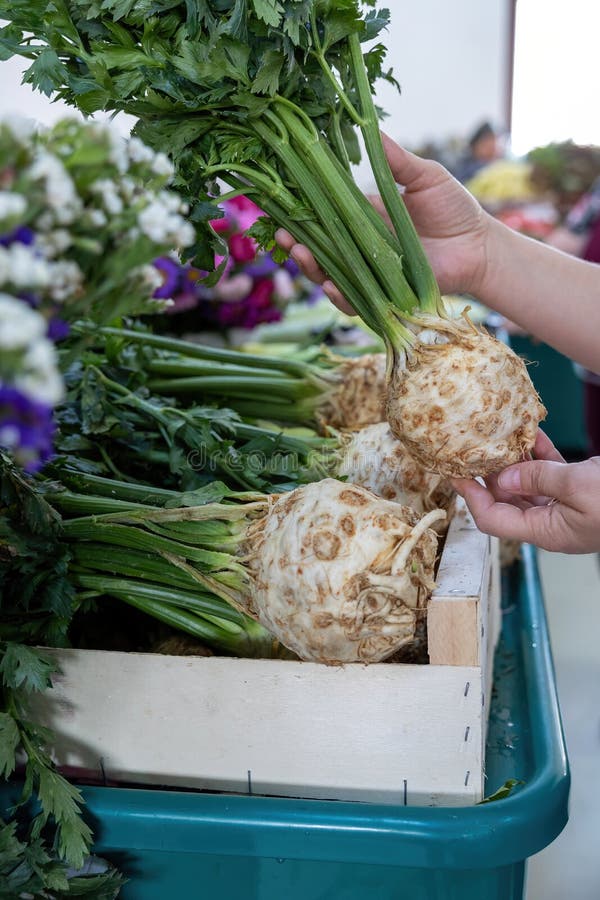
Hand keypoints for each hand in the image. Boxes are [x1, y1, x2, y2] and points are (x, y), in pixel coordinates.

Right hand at [275, 133, 490, 313]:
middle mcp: (361, 246)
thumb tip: (372, 127)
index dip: (299, 212)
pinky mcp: (384, 296)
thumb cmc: (454, 209)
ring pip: (329, 274)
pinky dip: (340, 296)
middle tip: (281, 235)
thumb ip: (397, 160)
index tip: (279, 204)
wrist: (480, 246)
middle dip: (295, 243)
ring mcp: (370, 272)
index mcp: (362, 217)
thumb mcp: (425, 176)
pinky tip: (330, 285)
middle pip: (318, 247)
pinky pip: (355, 301)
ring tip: (300, 255)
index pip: (322, 214)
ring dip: (310, 268)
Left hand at [452, 431, 599, 552]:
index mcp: (545, 531)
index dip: (471, 497)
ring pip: (527, 484)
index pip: (493, 520)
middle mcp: (550, 522)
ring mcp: (563, 507)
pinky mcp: (578, 491)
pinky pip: (550, 473)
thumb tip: (503, 478)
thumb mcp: (576, 487)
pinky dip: (540, 453)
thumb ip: (537, 479)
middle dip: (488, 475)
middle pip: (506, 500)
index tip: (456, 474)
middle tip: (472, 450)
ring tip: (497, 438)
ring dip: (514, 460)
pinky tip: (531, 433)